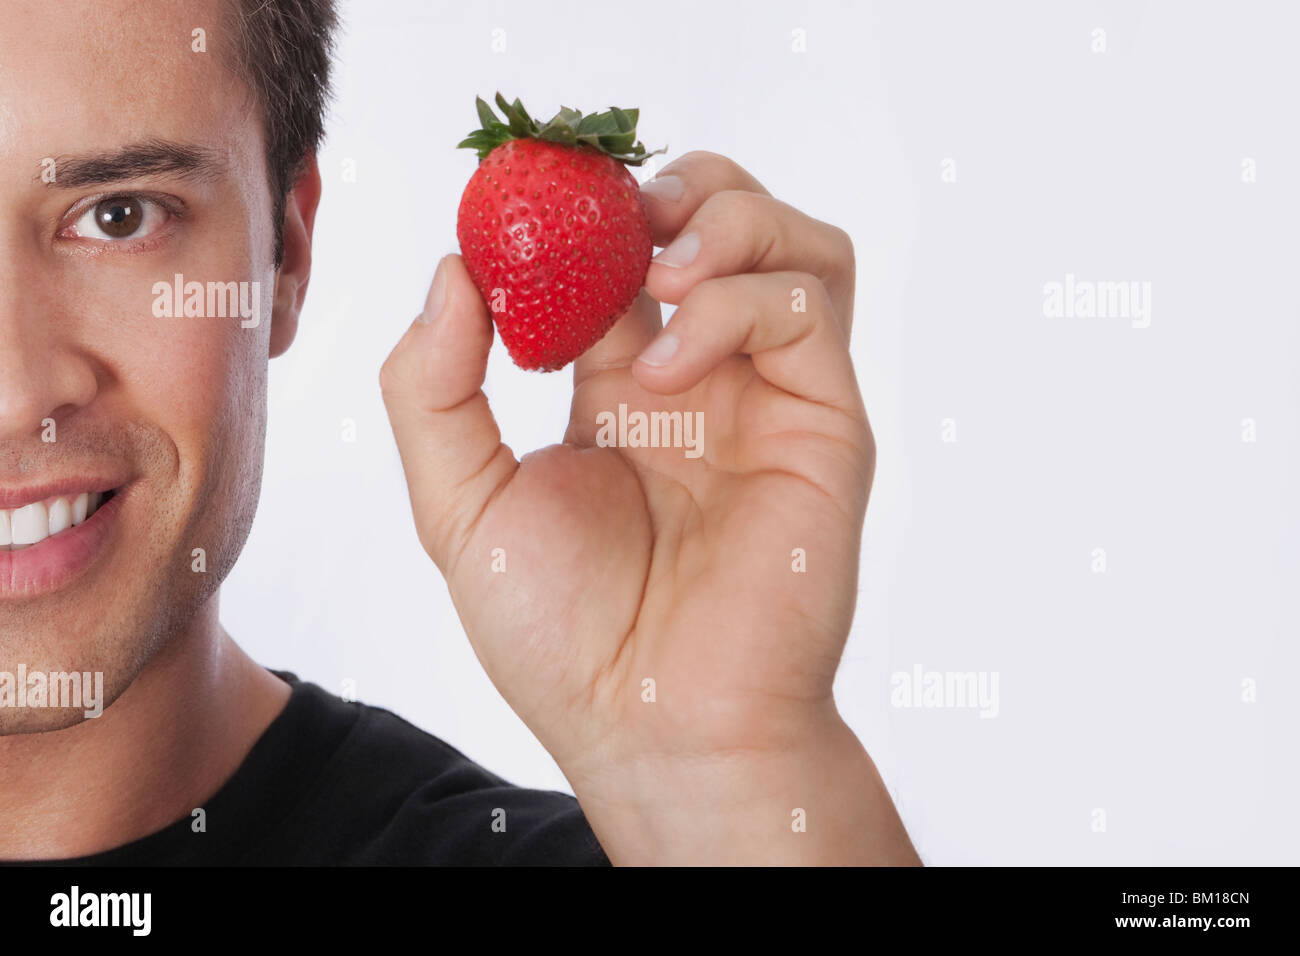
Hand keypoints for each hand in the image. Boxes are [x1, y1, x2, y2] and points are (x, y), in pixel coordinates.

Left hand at [381, 151, 917, 863]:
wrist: (654, 729)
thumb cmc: (562, 636)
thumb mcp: (460, 504)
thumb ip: (434, 387)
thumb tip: (454, 271)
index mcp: (620, 389)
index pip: (614, 256)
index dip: (576, 210)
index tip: (525, 194)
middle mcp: (703, 379)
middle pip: (717, 221)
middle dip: (665, 188)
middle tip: (609, 211)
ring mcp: (769, 396)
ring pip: (788, 241)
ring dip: (721, 219)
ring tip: (653, 270)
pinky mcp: (825, 421)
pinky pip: (806, 306)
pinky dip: (734, 304)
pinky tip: (664, 371)